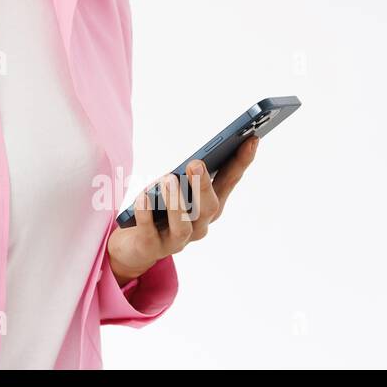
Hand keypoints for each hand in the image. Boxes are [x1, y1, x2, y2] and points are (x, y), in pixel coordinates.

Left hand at [107, 133, 260, 283]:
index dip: (241, 162)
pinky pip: (149, 232)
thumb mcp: (174, 188)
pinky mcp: (152, 247)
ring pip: (182, 225)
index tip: (251, 138)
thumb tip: (195, 163)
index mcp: (209, 206)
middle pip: (209, 208)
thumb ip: (186, 176)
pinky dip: (146, 213)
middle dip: (203, 185)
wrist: (134, 247)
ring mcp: (177, 240)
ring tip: (168, 179)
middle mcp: (199, 225)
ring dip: (176, 201)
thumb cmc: (159, 209)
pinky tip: (143, 198)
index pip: (229, 181)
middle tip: (196, 163)